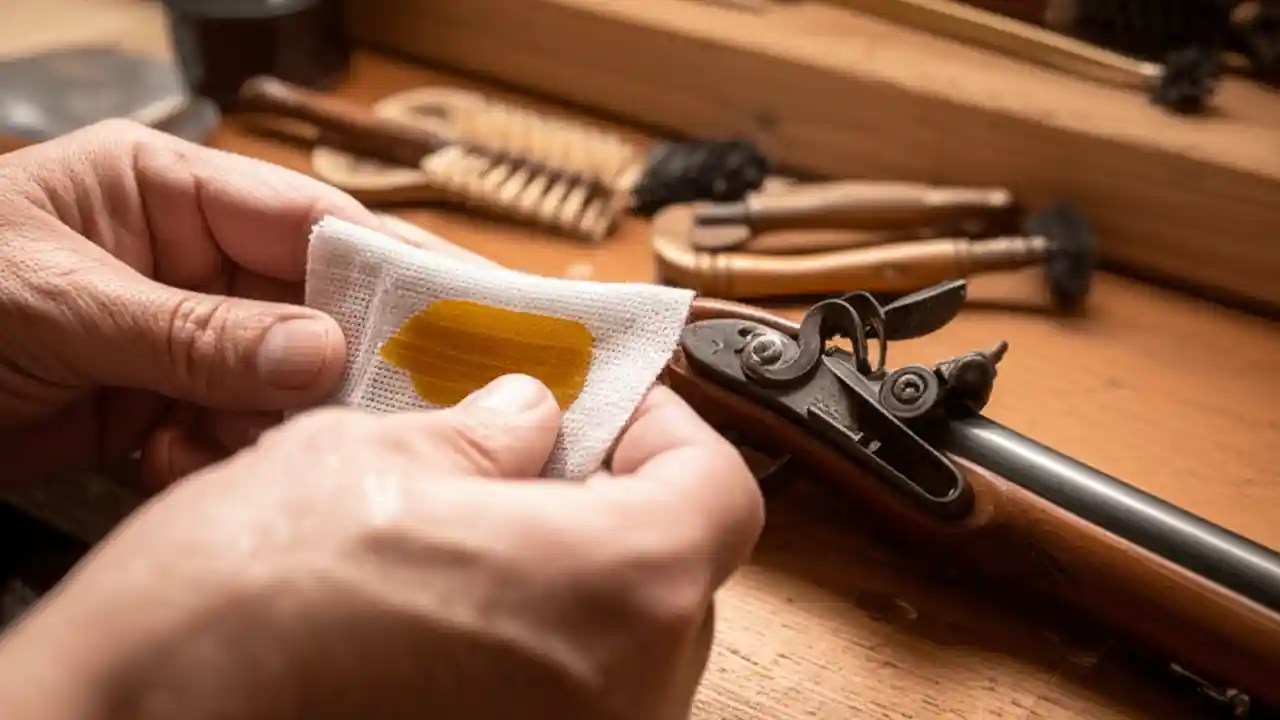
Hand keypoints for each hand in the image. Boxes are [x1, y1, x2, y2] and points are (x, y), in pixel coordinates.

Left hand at [0, 119, 465, 488]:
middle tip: (388, 408)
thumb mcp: (57, 303)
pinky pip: (226, 429)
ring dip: (267, 421)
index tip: (462, 308)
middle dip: (333, 361)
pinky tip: (173, 461)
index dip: (388, 262)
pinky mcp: (153, 401)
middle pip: (305, 306)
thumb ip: (193, 331)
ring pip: (274, 379)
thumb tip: (322, 352)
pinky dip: (216, 456)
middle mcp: (182, 257)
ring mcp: (172, 333)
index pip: (306, 218)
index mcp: (163, 191)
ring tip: (231, 443)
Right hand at [0, 374, 764, 719]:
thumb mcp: (363, 457)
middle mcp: (623, 692)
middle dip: (610, 501)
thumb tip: (526, 419)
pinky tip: (444, 609)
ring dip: (564, 575)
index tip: (604, 410)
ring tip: (469, 533)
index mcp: (616, 587)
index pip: (716, 488)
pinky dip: (527, 644)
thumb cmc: (235, 615)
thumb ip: (480, 432)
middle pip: (674, 569)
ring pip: (619, 640)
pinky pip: (563, 695)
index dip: (665, 432)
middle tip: (532, 458)